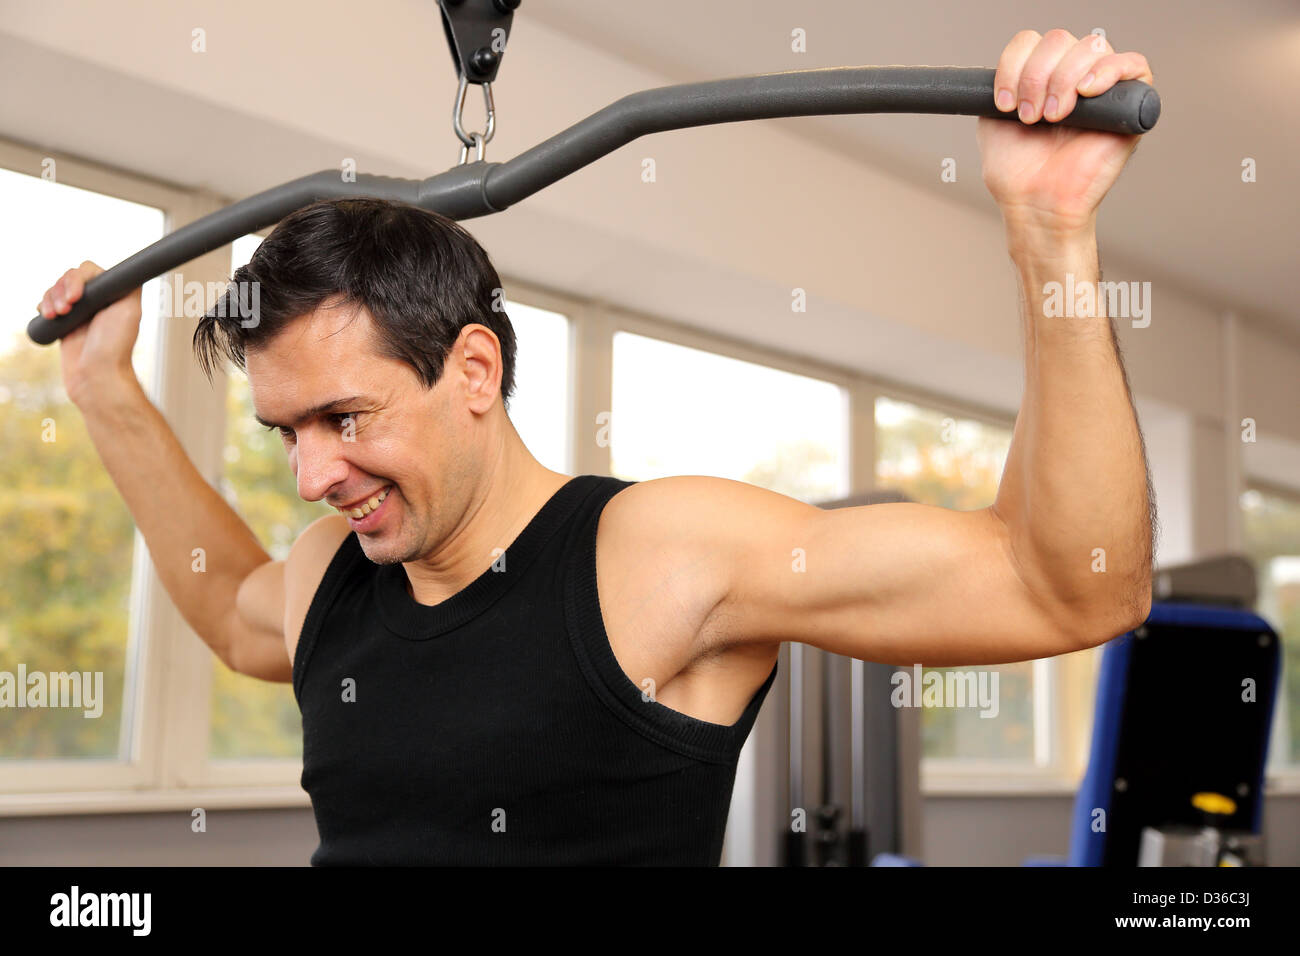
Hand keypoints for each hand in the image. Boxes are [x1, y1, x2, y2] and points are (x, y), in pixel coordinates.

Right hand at [37, 261, 141, 403]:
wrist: (97, 376)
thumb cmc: (114, 347)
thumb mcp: (130, 310)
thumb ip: (127, 285)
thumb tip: (128, 268)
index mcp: (114, 294)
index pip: (89, 270)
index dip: (78, 279)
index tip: (77, 297)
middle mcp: (99, 300)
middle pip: (70, 277)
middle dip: (62, 290)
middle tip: (67, 310)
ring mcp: (81, 311)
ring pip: (56, 289)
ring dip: (51, 299)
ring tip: (57, 316)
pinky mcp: (65, 322)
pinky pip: (47, 304)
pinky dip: (44, 306)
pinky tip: (48, 316)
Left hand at [977, 29, 1154, 237]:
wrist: (1037, 203)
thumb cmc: (1018, 172)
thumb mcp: (993, 120)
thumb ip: (1001, 85)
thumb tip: (1012, 62)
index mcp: (1040, 77)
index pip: (1030, 42)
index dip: (1014, 65)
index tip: (1004, 103)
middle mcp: (1071, 77)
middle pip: (1059, 40)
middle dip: (1037, 76)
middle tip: (1031, 116)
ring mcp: (1101, 89)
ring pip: (1091, 47)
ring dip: (1064, 79)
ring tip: (1054, 117)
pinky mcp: (1130, 104)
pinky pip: (1133, 65)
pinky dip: (1108, 71)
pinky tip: (1086, 92)